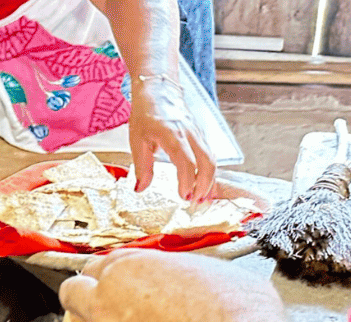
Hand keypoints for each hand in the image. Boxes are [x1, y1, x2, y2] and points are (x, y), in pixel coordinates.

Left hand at [57, 249, 293, 321]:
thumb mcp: (221, 278)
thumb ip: (187, 278)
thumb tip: (192, 285)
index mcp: (132, 268)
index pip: (101, 265)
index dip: (111, 277)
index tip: (119, 288)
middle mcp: (105, 302)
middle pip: (74, 293)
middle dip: (86, 300)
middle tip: (111, 315)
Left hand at [128, 78, 216, 201]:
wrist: (158, 88)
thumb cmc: (146, 113)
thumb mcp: (137, 140)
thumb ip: (141, 166)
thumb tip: (141, 188)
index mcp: (172, 133)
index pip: (186, 161)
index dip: (187, 181)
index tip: (183, 196)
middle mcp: (189, 133)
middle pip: (207, 161)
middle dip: (205, 185)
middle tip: (196, 202)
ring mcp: (198, 133)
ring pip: (212, 159)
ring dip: (210, 181)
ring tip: (203, 199)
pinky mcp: (201, 135)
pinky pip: (210, 155)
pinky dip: (210, 172)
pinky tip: (205, 185)